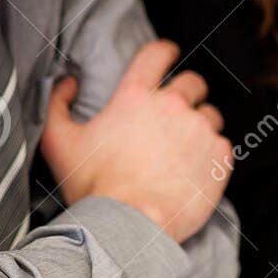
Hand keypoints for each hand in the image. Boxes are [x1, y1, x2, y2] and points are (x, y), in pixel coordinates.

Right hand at [40, 40, 232, 243]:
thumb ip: (57, 105)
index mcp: (135, 97)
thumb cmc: (94, 186)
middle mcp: (173, 105)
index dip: (164, 52)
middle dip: (185, 93)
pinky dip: (210, 154)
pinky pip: (221, 145)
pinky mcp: (220, 155)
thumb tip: (68, 83)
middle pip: (192, 83)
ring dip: (198, 126)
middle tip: (172, 116)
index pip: (157, 54)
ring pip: (209, 115)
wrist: (131, 225)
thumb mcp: (59, 142)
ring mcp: (200, 129)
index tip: (167, 56)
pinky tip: (192, 171)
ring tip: (181, 151)